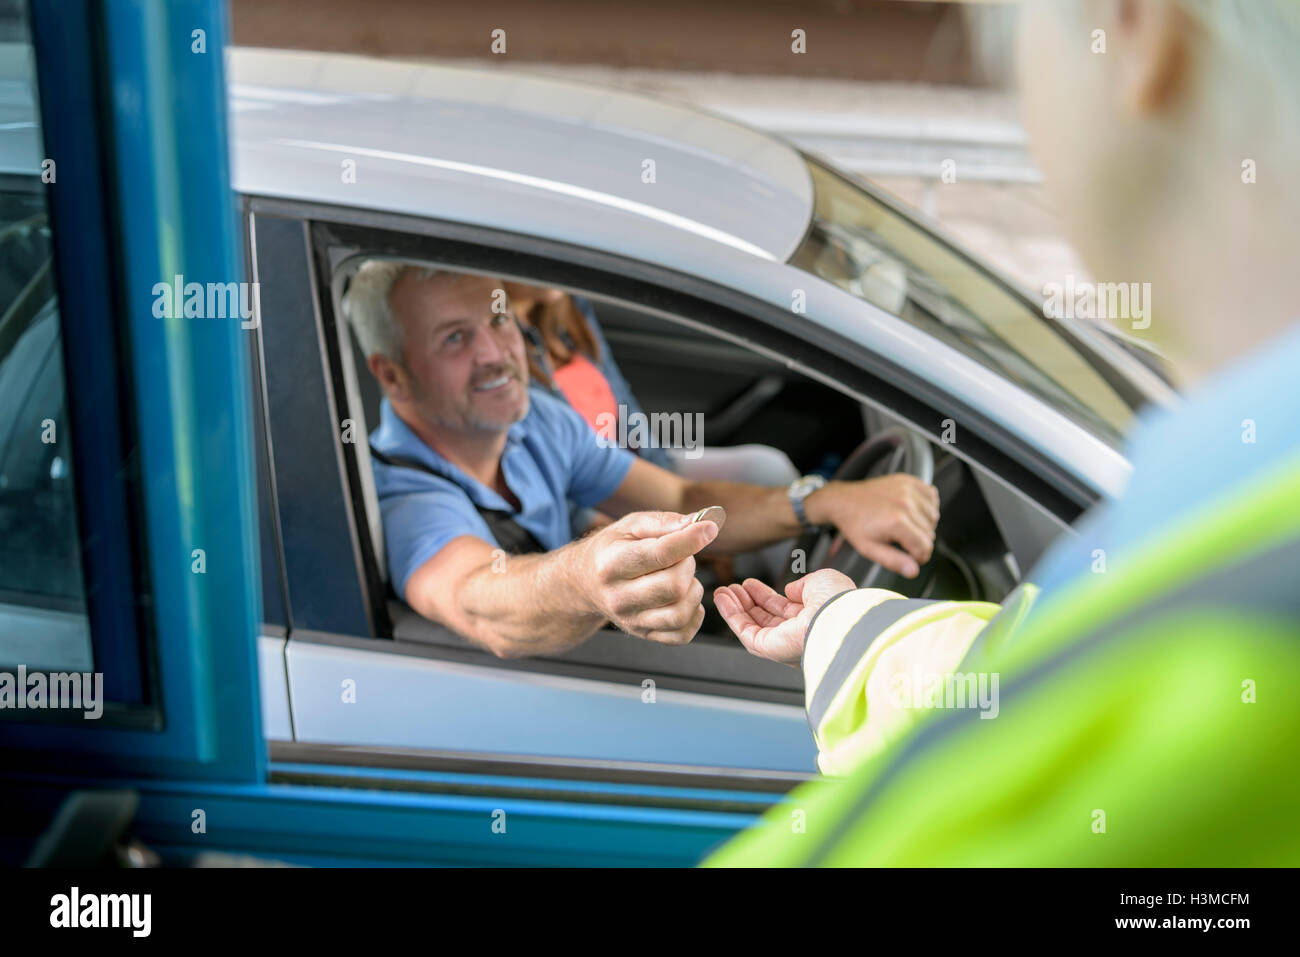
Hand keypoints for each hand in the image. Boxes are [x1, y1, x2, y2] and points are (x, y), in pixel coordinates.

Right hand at [577, 511, 717, 644]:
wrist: (586, 582)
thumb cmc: (613, 549)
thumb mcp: (630, 525)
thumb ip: (664, 522)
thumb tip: (700, 523)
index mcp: (611, 564)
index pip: (660, 554)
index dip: (690, 540)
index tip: (708, 529)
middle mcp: (619, 597)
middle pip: (674, 586)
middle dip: (688, 565)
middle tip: (681, 556)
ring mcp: (631, 620)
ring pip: (680, 613)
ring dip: (693, 591)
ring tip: (682, 577)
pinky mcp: (644, 634)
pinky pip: (682, 634)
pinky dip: (694, 615)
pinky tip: (685, 598)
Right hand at [714, 569, 854, 665]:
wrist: (841, 618)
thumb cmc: (839, 601)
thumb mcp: (822, 580)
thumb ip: (803, 584)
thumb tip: (790, 590)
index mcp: (814, 619)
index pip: (784, 609)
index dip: (765, 596)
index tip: (750, 585)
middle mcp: (798, 635)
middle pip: (766, 619)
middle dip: (748, 602)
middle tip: (733, 588)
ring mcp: (783, 643)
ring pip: (752, 626)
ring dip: (735, 608)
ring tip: (722, 591)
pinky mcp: (769, 649)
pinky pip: (745, 631)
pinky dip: (731, 615)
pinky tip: (722, 598)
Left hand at [807, 475, 939, 577]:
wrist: (842, 501)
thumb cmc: (854, 525)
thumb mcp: (870, 549)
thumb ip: (894, 561)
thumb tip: (914, 571)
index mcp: (896, 522)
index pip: (925, 547)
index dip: (920, 557)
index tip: (911, 557)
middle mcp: (905, 503)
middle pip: (930, 533)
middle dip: (920, 542)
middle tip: (904, 542)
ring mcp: (907, 489)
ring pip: (934, 515)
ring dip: (925, 524)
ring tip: (907, 526)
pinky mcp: (907, 480)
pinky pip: (932, 495)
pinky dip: (927, 505)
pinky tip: (914, 511)